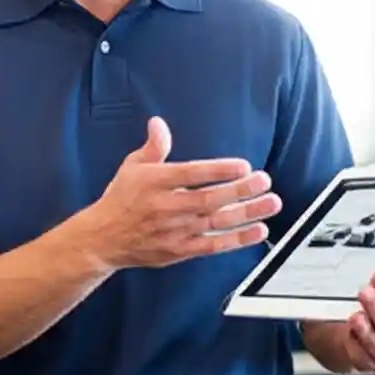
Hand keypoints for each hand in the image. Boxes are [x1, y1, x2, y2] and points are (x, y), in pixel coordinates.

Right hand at [74, 116, 281, 271]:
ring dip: (247, 213)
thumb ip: (153, 146)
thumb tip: (158, 123)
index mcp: (156, 183)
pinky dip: (237, 240)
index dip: (219, 171)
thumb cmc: (120, 200)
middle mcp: (167, 207)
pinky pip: (213, 246)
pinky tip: (257, 230)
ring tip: (270, 203)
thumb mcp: (132, 167)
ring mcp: (175, 231)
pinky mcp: (180, 250)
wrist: (103, 239)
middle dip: (241, 190)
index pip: (192, 174)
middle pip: (209, 199)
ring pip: (217, 222)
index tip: (242, 166)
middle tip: (264, 181)